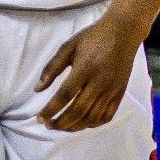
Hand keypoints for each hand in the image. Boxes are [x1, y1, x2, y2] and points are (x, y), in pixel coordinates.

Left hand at [36, 12, 142, 131]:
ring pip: (92, 117)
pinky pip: (107, 116)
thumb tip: (37, 89)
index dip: (51, 109)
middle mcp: (99, 82)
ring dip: (74, 126)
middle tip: (48, 125)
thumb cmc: (92, 38)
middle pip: (78, 111)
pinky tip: (81, 123)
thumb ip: (51, 68)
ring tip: (62, 126)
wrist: (123, 32)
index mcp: (85, 68)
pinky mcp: (120, 93)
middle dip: (60, 122)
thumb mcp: (68, 47)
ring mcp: (111, 89)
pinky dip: (92, 124)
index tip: (40, 118)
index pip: (65, 95)